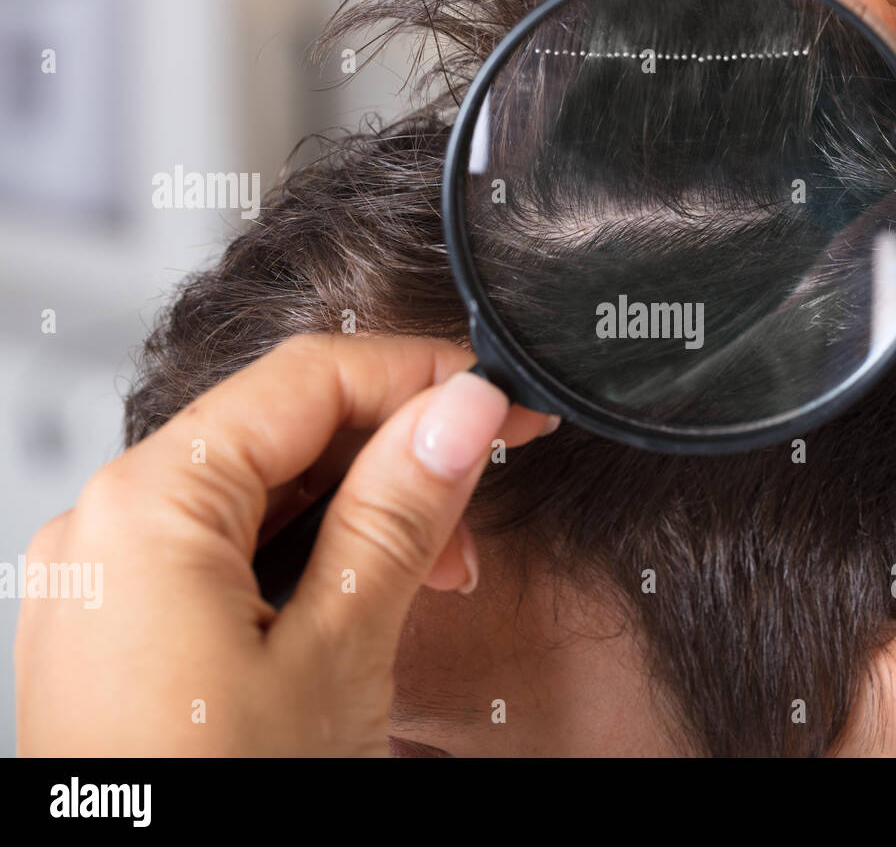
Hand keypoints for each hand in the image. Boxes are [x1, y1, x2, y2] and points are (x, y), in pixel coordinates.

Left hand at [14, 334, 553, 755]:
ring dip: (361, 507)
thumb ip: (398, 512)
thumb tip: (459, 410)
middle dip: (395, 449)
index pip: (307, 379)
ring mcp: (108, 579)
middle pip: (280, 429)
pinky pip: (228, 551)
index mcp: (145, 506)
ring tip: (440, 562)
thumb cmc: (215, 806)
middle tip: (489, 476)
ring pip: (259, 492)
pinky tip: (370, 591)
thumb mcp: (337, 653)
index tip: (504, 397)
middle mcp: (107, 527)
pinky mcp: (124, 627)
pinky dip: (309, 556)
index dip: (422, 375)